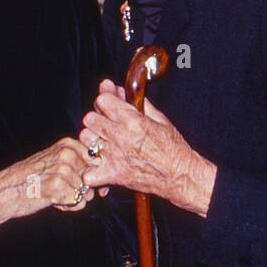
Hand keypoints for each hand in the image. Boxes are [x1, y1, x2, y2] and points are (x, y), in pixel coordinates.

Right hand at [0, 137, 94, 250]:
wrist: (6, 191)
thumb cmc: (32, 179)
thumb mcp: (55, 162)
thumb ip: (78, 164)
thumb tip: (104, 182)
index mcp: (67, 144)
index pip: (98, 160)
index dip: (97, 175)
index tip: (90, 184)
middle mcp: (67, 153)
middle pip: (95, 177)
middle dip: (85, 189)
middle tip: (64, 190)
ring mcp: (63, 169)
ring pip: (88, 193)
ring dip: (75, 199)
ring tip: (54, 195)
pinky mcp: (58, 186)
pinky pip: (80, 203)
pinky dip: (70, 207)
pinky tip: (54, 202)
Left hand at [79, 79, 215, 216]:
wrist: (181, 175)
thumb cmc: (174, 148)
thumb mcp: (160, 119)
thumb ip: (138, 104)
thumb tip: (121, 91)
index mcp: (133, 121)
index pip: (102, 100)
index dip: (105, 100)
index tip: (109, 104)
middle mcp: (121, 137)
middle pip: (90, 118)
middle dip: (96, 117)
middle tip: (105, 123)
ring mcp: (115, 157)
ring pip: (85, 139)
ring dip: (91, 139)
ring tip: (102, 142)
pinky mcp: (113, 175)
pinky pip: (89, 174)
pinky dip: (90, 171)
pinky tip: (99, 166)